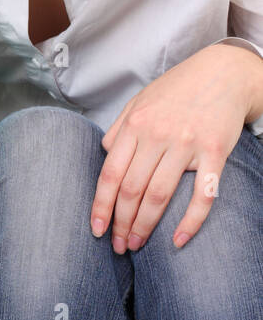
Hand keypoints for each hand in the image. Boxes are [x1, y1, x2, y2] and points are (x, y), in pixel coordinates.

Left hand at [92, 44, 256, 252]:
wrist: (222, 73)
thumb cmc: (177, 89)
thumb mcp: (139, 102)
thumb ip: (119, 129)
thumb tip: (105, 155)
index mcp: (134, 125)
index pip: (110, 173)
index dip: (101, 205)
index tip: (97, 229)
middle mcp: (156, 135)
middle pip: (132, 190)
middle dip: (121, 222)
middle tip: (118, 246)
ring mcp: (186, 144)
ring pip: (159, 195)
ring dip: (146, 225)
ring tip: (137, 244)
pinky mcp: (215, 152)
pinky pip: (202, 194)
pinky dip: (191, 221)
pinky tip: (179, 240)